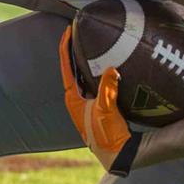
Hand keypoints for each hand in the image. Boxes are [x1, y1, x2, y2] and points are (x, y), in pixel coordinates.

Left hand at [58, 25, 142, 175]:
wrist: (117, 153)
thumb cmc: (106, 133)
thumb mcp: (106, 109)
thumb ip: (108, 87)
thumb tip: (112, 68)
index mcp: (72, 98)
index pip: (66, 66)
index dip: (66, 47)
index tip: (68, 30)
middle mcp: (77, 98)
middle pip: (73, 67)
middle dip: (75, 49)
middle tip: (80, 31)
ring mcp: (87, 102)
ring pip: (84, 74)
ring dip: (87, 59)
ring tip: (92, 41)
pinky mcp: (99, 104)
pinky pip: (96, 81)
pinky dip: (99, 70)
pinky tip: (108, 62)